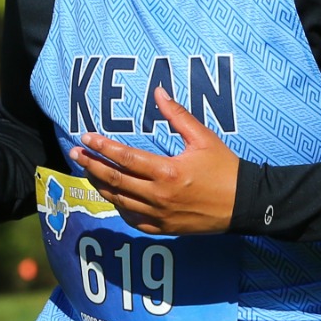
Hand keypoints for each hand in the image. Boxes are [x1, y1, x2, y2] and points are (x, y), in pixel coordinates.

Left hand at [69, 88, 238, 234]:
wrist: (245, 204)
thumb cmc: (226, 169)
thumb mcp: (203, 138)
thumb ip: (178, 115)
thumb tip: (158, 92)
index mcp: (167, 172)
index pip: (124, 158)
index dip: (102, 147)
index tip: (86, 137)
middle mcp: (159, 196)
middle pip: (114, 180)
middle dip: (91, 165)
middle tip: (75, 153)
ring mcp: (160, 215)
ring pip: (119, 201)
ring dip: (100, 185)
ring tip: (88, 171)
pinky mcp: (164, 228)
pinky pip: (133, 220)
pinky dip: (119, 207)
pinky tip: (113, 196)